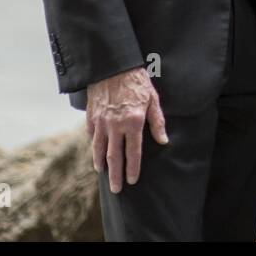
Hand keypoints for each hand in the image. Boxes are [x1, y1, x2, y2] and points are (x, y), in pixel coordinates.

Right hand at [86, 67, 167, 192]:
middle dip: (116, 175)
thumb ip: (157, 122)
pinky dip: (94, 146)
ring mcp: (101, 122)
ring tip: (104, 173)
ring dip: (101, 163)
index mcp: (133, 122)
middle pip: (114, 156)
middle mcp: (115, 125)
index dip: (133, 168)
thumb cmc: (137, 81)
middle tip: (116, 189)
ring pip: (99, 149)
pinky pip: (91, 136)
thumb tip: (164, 141)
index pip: (133, 152)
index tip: (133, 180)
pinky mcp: (91, 116)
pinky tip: (96, 152)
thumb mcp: (153, 100)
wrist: (113, 66)